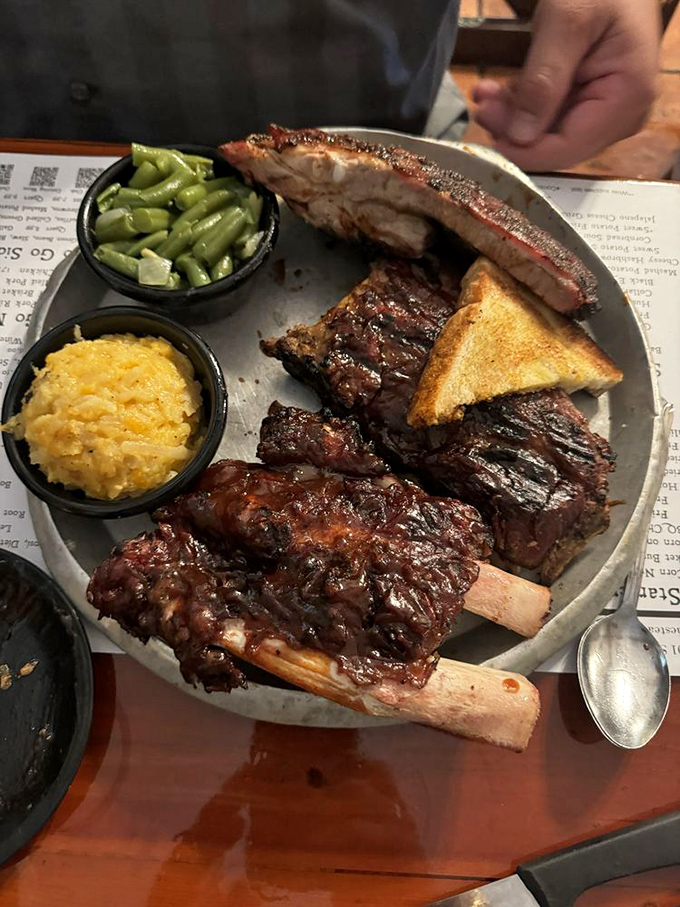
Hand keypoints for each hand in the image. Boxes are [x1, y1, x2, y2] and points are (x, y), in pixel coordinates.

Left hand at [472, 0, 660, 170]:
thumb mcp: (566, 23)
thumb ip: (544, 79)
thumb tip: (520, 135)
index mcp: (627, 99)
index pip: (569, 148)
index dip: (525, 151)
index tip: (488, 133)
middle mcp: (620, 116)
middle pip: (556, 144)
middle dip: (514, 130)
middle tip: (481, 105)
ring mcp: (604, 113)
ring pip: (547, 133)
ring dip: (512, 116)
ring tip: (483, 93)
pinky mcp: (588, 105)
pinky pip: (549, 117)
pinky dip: (521, 105)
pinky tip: (496, 91)